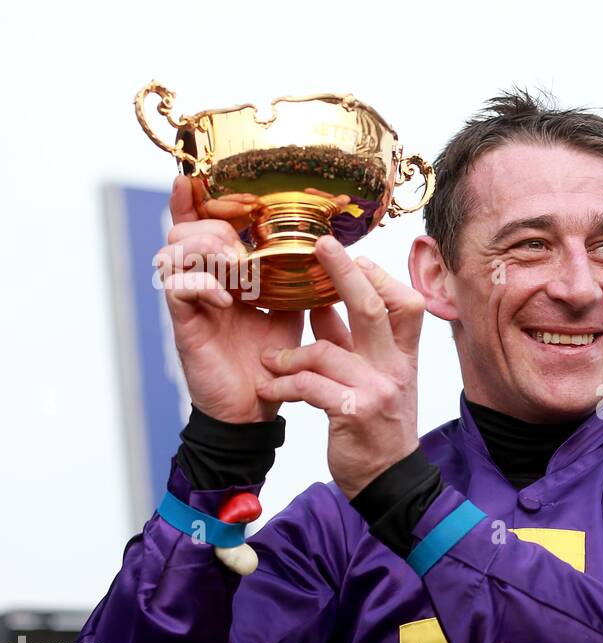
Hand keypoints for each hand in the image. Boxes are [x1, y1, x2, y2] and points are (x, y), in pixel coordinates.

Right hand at [158, 175, 303, 422]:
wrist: (258, 406)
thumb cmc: (275, 357)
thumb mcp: (292, 307)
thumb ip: (297, 276)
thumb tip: (327, 244)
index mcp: (227, 272)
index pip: (203, 225)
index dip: (195, 200)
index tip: (193, 176)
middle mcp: (203, 281)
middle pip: (184, 230)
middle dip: (209, 225)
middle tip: (236, 243)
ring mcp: (191, 301)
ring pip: (175, 252)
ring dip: (205, 249)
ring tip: (232, 265)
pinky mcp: (185, 324)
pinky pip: (176, 288)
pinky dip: (200, 284)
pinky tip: (224, 297)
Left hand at [255, 235, 424, 498]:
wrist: (390, 481)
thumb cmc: (379, 428)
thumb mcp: (373, 379)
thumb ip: (349, 342)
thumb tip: (322, 300)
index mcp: (404, 357)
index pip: (404, 304)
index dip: (380, 276)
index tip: (353, 258)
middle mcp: (395, 368)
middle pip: (373, 308)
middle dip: (344, 273)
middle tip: (319, 246)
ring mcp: (378, 390)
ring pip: (326, 351)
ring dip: (290, 354)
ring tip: (269, 361)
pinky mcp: (354, 413)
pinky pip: (309, 386)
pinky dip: (283, 385)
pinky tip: (270, 389)